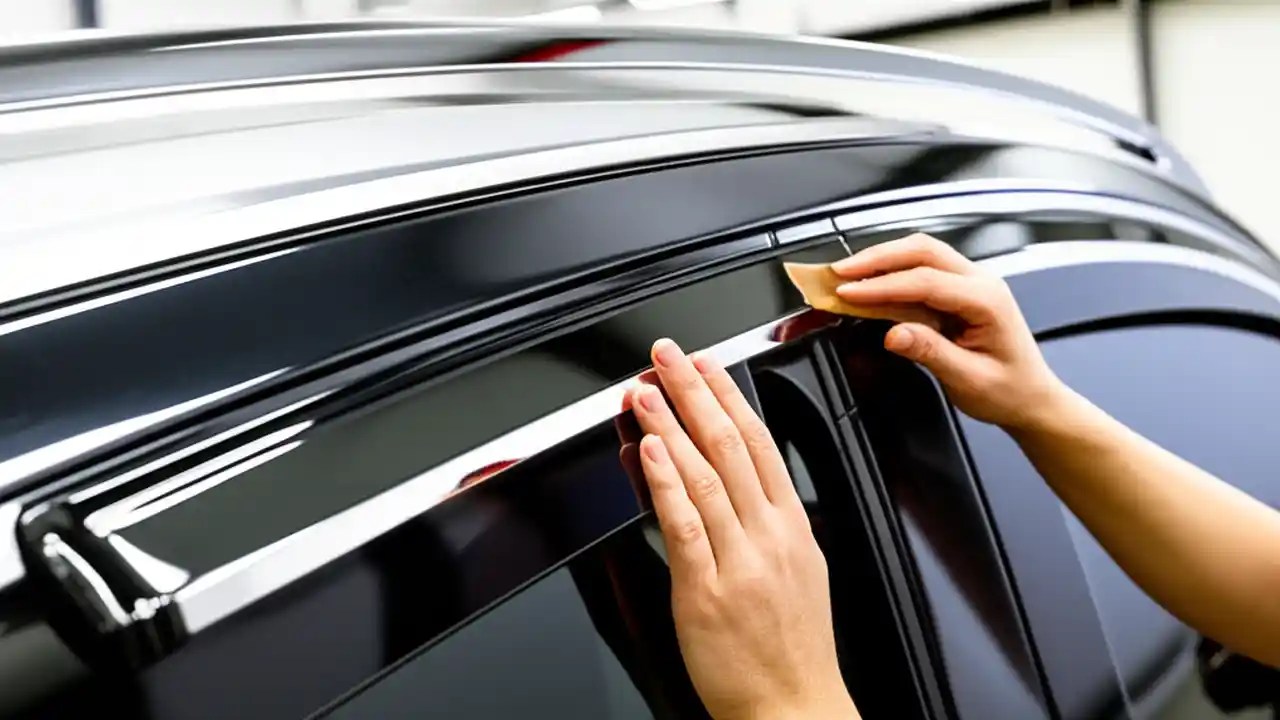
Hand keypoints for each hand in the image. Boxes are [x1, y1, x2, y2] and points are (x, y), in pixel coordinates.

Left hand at [624, 339, 858, 719]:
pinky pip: (684, 524)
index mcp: (792, 527)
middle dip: (695, 391)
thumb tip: (734, 480)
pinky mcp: (706, 591)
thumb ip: (765, 522)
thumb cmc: (793, 649)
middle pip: (732, 444)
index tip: (705, 363)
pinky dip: (666, 481)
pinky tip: (650, 449)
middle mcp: (770, 536)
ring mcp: (739, 561)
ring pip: (706, 474)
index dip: (728, 395)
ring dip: (671, 424)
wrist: (794, 710)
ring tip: (645, 389)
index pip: (761, 441)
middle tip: (667, 355)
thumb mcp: (797, 570)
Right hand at [831, 233, 1070, 432]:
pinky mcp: (960, 289)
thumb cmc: (1008, 391)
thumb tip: (893, 333)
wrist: (1032, 398)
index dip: (881, 285)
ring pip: (922, 252)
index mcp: (987, 301)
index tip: (847, 292)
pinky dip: (893, 270)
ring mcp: (972, 281)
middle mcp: (981, 282)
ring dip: (883, 259)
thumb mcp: (968, 380)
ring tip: (848, 272)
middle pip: (923, 251)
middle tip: (839, 271)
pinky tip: (872, 281)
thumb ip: (930, 352)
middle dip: (877, 258)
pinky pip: (924, 268)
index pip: (925, 281)